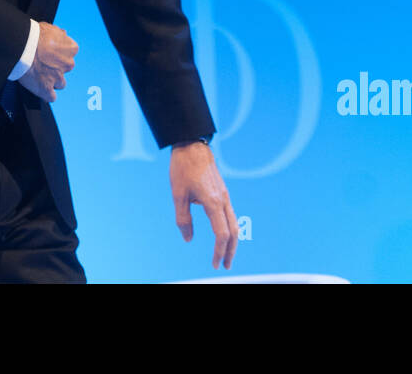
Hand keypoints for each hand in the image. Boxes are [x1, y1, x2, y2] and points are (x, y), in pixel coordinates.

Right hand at [17, 21, 77, 102]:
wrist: (22, 46)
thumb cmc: (34, 35)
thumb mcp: (50, 28)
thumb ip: (59, 34)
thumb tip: (62, 35)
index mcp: (71, 49)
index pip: (70, 53)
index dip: (59, 53)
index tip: (51, 53)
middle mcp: (68, 64)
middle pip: (65, 68)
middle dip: (56, 67)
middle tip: (43, 63)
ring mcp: (58, 78)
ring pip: (60, 83)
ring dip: (52, 81)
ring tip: (40, 75)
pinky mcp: (46, 89)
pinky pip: (51, 97)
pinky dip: (46, 94)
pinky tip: (40, 89)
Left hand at [171, 142, 237, 268]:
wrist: (191, 144)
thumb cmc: (183, 168)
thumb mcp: (178, 195)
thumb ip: (183, 219)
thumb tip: (188, 239)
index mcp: (212, 202)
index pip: (221, 234)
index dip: (218, 251)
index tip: (214, 264)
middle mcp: (223, 200)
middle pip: (233, 232)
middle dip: (230, 251)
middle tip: (225, 266)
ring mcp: (224, 195)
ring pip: (234, 223)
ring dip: (232, 241)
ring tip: (226, 254)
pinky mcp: (222, 191)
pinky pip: (230, 214)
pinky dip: (230, 229)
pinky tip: (222, 234)